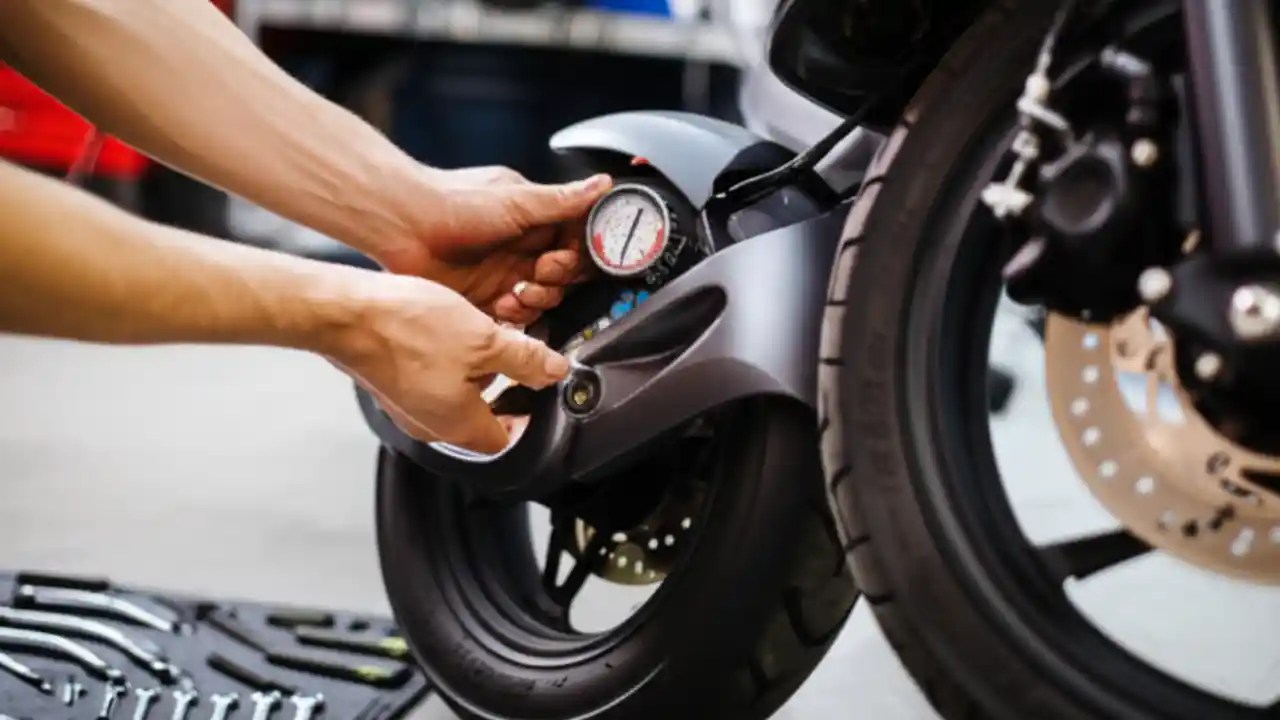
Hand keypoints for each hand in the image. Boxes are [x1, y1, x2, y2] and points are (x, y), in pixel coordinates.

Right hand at [331, 272, 568, 452]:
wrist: (345, 312)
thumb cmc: (406, 329)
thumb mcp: (484, 340)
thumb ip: (526, 359)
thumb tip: (555, 371)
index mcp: (459, 427)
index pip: (510, 437)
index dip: (530, 411)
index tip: (538, 382)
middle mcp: (432, 427)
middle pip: (484, 418)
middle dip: (504, 386)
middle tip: (515, 353)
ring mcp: (408, 408)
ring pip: (458, 396)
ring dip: (476, 370)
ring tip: (483, 334)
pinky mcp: (392, 386)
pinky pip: (431, 382)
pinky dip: (447, 362)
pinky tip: (449, 331)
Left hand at [375, 167, 611, 323]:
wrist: (403, 224)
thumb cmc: (454, 201)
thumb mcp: (516, 200)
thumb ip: (561, 201)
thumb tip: (603, 185)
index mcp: (534, 220)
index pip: (574, 243)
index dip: (577, 255)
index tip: (567, 258)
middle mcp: (521, 248)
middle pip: (561, 277)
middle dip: (555, 280)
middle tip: (540, 272)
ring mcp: (503, 274)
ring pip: (540, 299)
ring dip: (536, 300)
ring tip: (518, 292)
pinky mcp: (484, 298)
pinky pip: (513, 316)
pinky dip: (514, 315)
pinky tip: (503, 306)